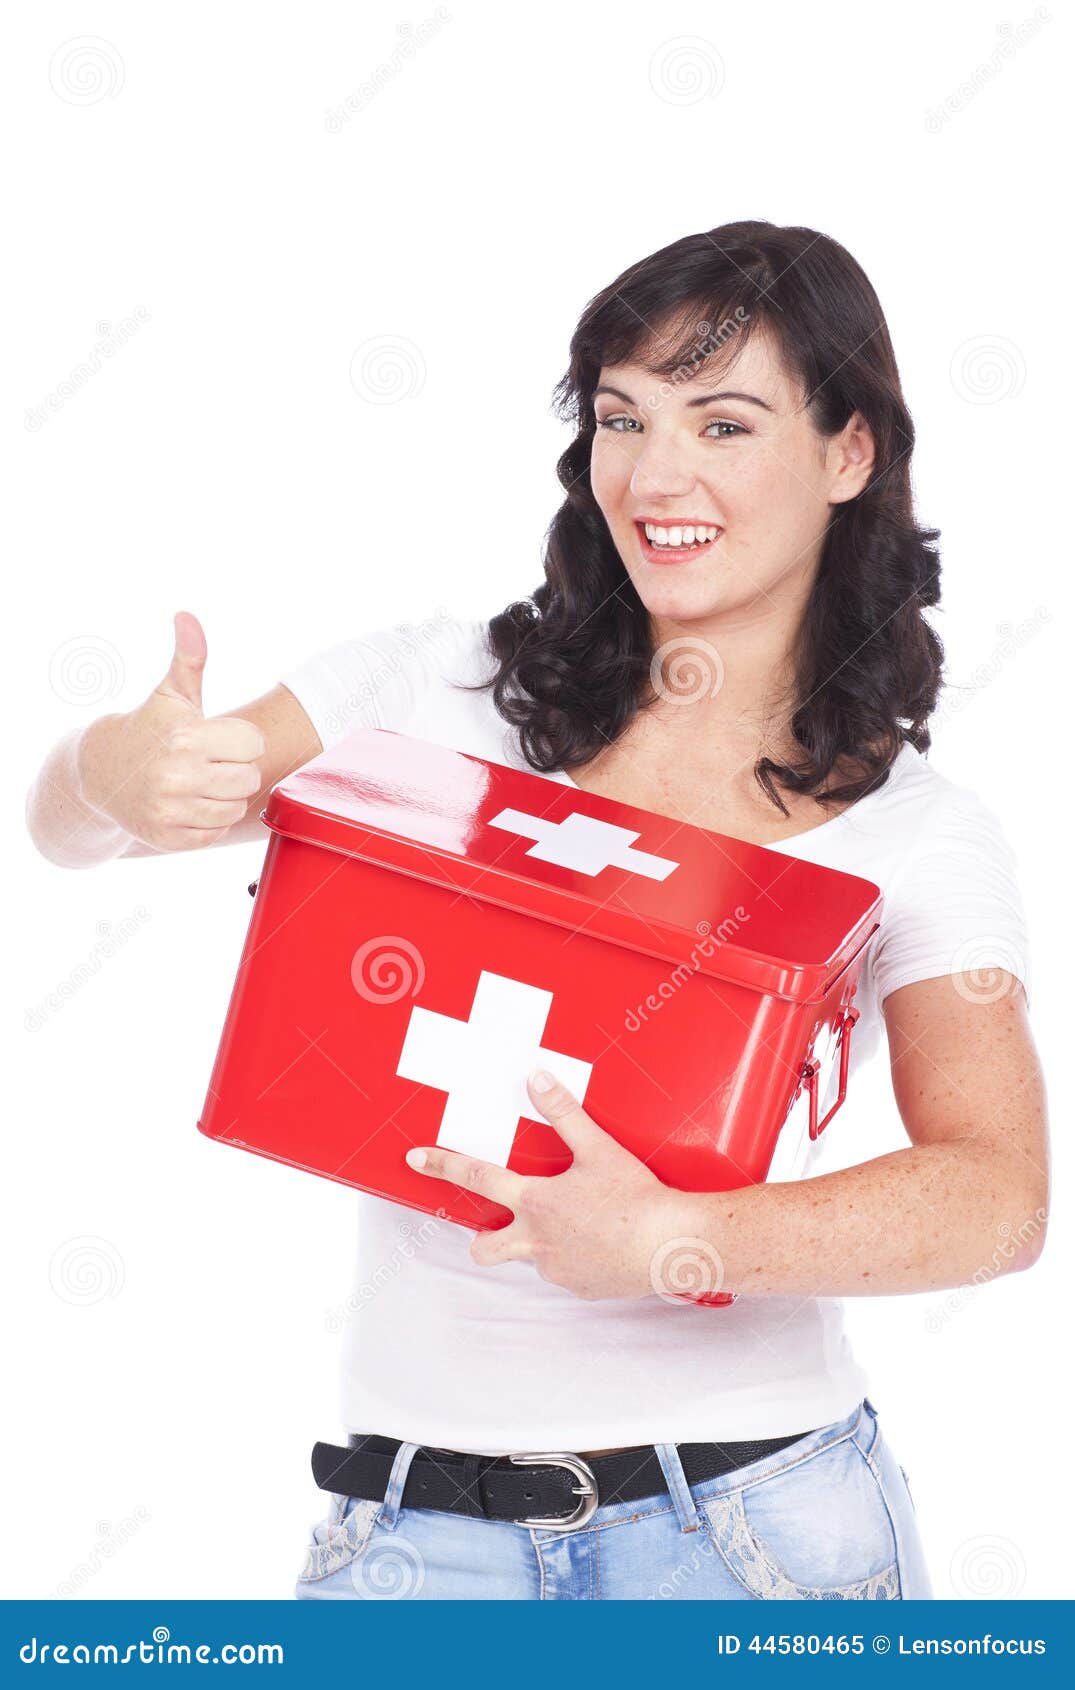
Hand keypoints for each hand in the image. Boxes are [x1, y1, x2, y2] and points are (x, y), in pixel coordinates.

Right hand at [79, 612, 266, 850]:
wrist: (100, 772)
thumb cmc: (149, 728)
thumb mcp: (171, 693)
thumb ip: (190, 657)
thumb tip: (187, 616)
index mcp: (185, 736)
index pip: (254, 744)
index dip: (241, 740)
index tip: (219, 738)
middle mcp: (176, 775)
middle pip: (249, 779)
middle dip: (235, 769)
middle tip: (209, 762)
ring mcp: (170, 810)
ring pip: (235, 808)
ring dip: (224, 797)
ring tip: (200, 783)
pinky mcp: (167, 838)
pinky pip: (216, 833)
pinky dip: (208, 822)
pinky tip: (188, 804)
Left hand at [404, 1068, 696, 1300]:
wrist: (670, 1245)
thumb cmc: (635, 1197)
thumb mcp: (598, 1148)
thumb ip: (564, 1114)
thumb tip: (536, 1078)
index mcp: (536, 1202)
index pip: (478, 1177)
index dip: (443, 1165)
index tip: (415, 1159)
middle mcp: (537, 1240)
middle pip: (485, 1249)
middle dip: (481, 1240)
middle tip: (492, 1228)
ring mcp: (557, 1269)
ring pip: (532, 1258)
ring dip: (539, 1245)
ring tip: (576, 1227)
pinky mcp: (580, 1288)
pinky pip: (566, 1273)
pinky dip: (575, 1259)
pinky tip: (603, 1244)